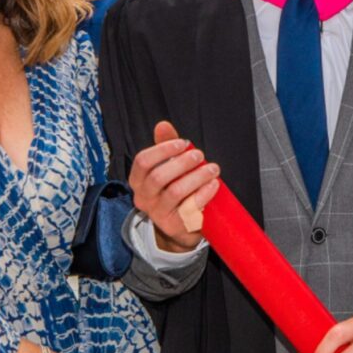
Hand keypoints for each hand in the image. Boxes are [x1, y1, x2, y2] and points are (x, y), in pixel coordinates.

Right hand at [128, 121, 220, 253]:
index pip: (142, 161)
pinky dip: (203, 194)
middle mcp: (144, 198)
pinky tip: (214, 185)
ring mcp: (158, 214)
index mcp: (138, 181)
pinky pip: (189, 209)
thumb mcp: (168, 167)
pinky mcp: (175, 226)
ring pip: (175, 192)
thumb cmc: (174, 190)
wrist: (179, 227)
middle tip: (199, 155)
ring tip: (212, 169)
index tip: (183, 143)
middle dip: (182, 163)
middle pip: (158, 177)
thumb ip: (165, 146)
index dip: (163, 149)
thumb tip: (162, 125)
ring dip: (197, 177)